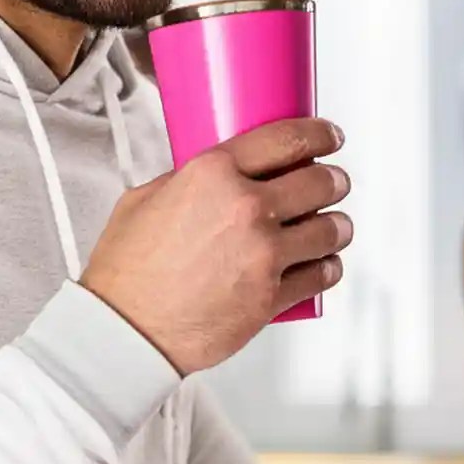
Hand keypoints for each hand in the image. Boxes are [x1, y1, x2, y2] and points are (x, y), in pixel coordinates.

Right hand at [81, 119, 353, 374]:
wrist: (127, 330)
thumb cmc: (126, 271)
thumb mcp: (145, 199)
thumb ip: (186, 180)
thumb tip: (215, 176)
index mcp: (213, 174)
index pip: (287, 138)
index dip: (319, 134)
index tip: (329, 137)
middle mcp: (245, 208)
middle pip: (319, 181)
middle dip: (334, 180)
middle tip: (334, 183)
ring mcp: (263, 254)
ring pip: (330, 229)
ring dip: (337, 226)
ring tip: (334, 227)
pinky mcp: (272, 296)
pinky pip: (321, 275)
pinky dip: (328, 268)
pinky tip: (324, 264)